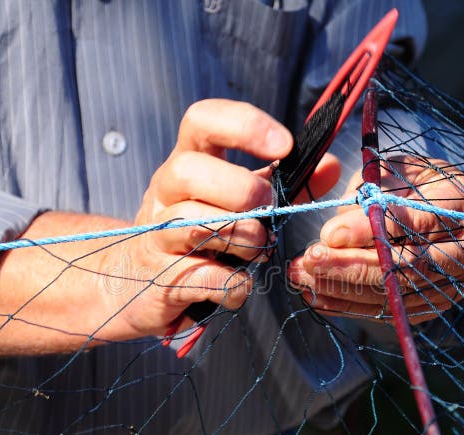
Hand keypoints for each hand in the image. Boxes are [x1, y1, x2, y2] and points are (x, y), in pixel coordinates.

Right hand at [105, 100, 340, 337]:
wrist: (134, 282)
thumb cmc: (197, 235)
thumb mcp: (235, 201)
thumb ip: (280, 184)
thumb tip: (329, 165)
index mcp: (186, 161)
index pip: (202, 120)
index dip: (245, 125)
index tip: (283, 145)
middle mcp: (164, 192)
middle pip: (190, 171)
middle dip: (242, 193)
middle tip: (266, 213)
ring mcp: (155, 235)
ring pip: (195, 224)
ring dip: (242, 240)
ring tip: (256, 250)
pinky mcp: (159, 278)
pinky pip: (203, 277)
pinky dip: (234, 285)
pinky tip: (239, 285)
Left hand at [286, 156, 463, 324]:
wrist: (455, 211)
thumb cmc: (420, 184)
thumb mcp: (400, 169)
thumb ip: (372, 192)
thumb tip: (334, 233)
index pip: (417, 221)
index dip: (370, 231)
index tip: (328, 234)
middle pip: (406, 268)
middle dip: (349, 267)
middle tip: (306, 261)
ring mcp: (455, 284)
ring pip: (393, 295)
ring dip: (341, 289)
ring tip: (301, 277)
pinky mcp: (434, 305)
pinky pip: (388, 311)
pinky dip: (349, 305)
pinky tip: (317, 295)